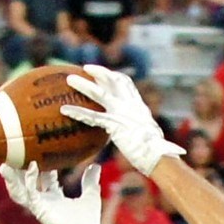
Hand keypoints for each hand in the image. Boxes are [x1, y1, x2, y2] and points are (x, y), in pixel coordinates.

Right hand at [0, 160, 103, 223]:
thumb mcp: (90, 195)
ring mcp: (40, 206)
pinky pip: (29, 192)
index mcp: (55, 199)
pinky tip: (31, 167)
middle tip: (16, 155)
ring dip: (11, 178)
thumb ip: (90, 181)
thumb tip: (95, 166)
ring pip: (20, 190)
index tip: (45, 153)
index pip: (45, 180)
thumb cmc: (87, 222)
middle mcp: (45, 202)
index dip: (45, 167)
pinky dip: (29, 179)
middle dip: (20, 172)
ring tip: (4, 164)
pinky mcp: (39, 209)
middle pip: (27, 184)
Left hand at [61, 66, 183, 176]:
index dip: (116, 76)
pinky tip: (65, 110)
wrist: (159, 155)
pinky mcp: (114, 124)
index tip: (107, 73)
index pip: (126, 84)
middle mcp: (130, 105)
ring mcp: (122, 113)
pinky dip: (77, 112)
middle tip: (85, 68)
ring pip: (99, 94)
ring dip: (83, 85)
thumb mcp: (150, 136)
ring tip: (69, 79)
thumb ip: (141, 131)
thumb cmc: (157, 152)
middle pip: (112, 81)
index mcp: (138, 106)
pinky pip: (92, 117)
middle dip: (99, 72)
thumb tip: (142, 139)